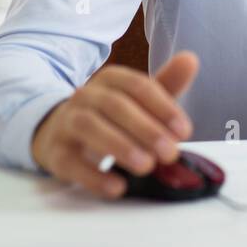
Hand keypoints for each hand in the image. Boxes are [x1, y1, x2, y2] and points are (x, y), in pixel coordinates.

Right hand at [30, 51, 198, 198]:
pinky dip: (94, 176)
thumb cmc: (111, 115)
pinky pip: (70, 162)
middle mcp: (86, 96)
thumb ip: (167, 83)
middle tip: (170, 153)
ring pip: (89, 127)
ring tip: (146, 166)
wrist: (60, 130)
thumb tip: (190, 59)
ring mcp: (67, 122)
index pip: (138, 86)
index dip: (163, 108)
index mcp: (111, 79)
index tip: (184, 131)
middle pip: (115, 105)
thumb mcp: (139, 99)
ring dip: (120, 147)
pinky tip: (117, 187)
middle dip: (146, 130)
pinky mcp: (55, 152)